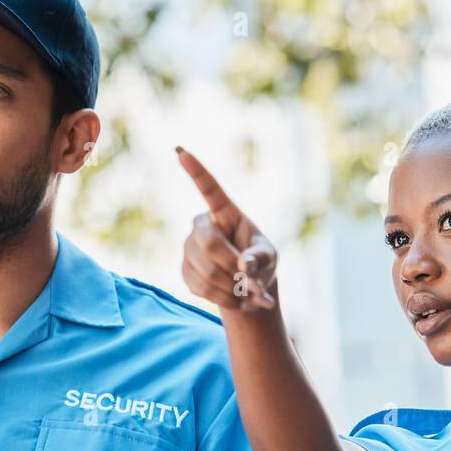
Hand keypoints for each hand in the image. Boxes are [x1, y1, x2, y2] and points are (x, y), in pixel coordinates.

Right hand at [176, 146, 277, 312]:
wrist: (247, 288)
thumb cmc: (260, 263)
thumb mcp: (270, 258)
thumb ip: (262, 259)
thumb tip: (246, 265)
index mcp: (224, 212)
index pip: (209, 189)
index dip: (196, 171)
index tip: (180, 151)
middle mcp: (201, 225)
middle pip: (208, 243)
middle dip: (231, 266)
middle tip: (251, 281)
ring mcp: (189, 248)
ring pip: (205, 270)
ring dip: (231, 288)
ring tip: (248, 294)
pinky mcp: (185, 270)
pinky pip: (200, 288)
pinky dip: (223, 299)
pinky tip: (235, 298)